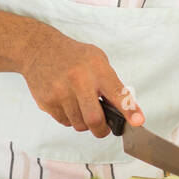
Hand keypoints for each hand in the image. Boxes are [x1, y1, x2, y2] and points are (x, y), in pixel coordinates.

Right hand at [16, 22, 143, 138]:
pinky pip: (64, 122)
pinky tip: (68, 103)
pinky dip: (70, 118)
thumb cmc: (74, 56)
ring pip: (79, 124)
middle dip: (102, 130)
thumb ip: (111, 84)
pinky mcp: (47, 102)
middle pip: (94, 120)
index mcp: (97, 70)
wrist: (40, 49)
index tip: (138, 122)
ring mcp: (61, 93)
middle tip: (104, 127)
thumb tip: (127, 110)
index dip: (130, 111)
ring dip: (84, 123)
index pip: (118, 94)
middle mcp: (79, 81)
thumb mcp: (98, 60)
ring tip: (82, 106)